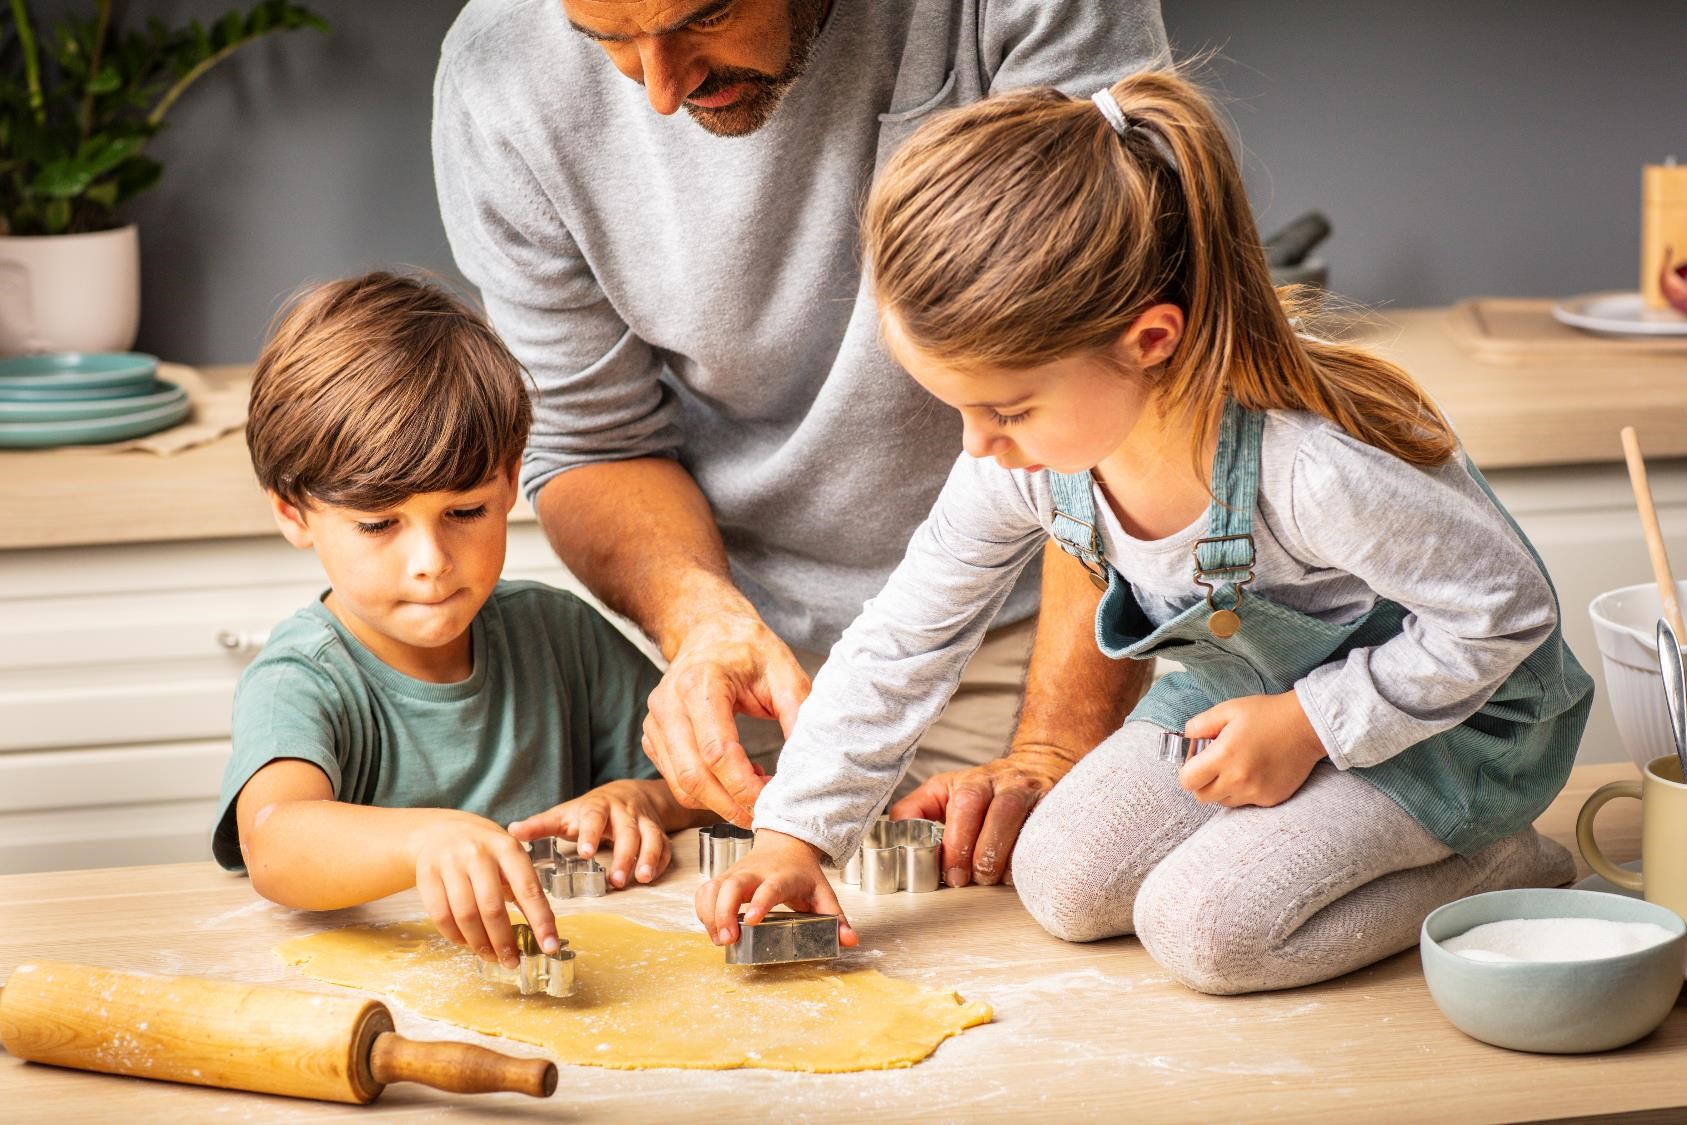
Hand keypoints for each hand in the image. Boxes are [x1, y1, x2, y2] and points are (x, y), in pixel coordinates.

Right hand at [407, 811, 558, 969]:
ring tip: (491, 956)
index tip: (550, 946)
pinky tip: (467, 943)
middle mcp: (478, 853)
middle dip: (504, 941)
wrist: (440, 831)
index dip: (541, 920)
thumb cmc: (485, 851)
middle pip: (492, 908)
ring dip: (480, 944)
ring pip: (465, 915)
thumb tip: (542, 933)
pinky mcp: (426, 875)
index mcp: (507, 847)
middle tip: (512, 961)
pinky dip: (456, 937)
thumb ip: (524, 887)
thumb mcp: (510, 857)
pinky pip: (441, 916)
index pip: (528, 889)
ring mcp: (449, 863)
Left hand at [508, 780, 679, 889]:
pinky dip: (662, 861)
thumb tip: (511, 831)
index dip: (592, 833)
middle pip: (628, 831)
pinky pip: (665, 846)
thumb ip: (540, 825)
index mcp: (599, 806)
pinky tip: (654, 876)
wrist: (629, 793)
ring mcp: (644, 822)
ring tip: (643, 878)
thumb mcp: (565, 814)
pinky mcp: (659, 832)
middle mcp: (624, 812)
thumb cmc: (590, 810)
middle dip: (624, 854)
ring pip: (652, 837)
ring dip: (649, 857)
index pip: (596, 817)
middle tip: (616, 879)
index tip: (586, 853)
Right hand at [642, 615, 809, 826]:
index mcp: (700, 683)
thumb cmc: (748, 648)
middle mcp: (668, 703)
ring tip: (753, 793)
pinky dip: (704, 792)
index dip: (744, 785)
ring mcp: (655, 721)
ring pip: (680, 784)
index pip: (717, 752)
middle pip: (693, 776)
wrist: (710, 630)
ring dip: (718, 803)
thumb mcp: (784, 671)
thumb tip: (808, 760)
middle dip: (730, 805)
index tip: (771, 799)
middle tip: (763, 814)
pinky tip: (733, 778)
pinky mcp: (653, 736)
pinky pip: (674, 779)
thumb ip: (798, 713)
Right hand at [694, 830, 857, 948]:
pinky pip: (704, 892)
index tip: (752, 921)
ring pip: (713, 888)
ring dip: (710, 915)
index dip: (759, 903)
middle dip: (724, 913)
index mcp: (781, 876)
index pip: (768, 888)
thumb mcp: (823, 892)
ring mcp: (735, 874)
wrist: (785, 844)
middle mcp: (754, 873)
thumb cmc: (802, 873)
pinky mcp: (723, 879)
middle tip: (728, 940)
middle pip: (731, 886)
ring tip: (719, 940)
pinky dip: (702, 911)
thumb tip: (850, 941)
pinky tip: (711, 928)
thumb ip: (836, 918)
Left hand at [889, 749, 1073, 885]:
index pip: (961, 804)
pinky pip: (1044, 830)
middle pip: (989, 809)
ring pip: (1017, 818)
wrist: (1039, 766)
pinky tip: (1020, 872)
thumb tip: (895, 836)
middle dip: (977, 850)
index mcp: (971, 781)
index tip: (950, 871)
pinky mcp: (1054, 804)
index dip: (955, 840)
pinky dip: (1030, 854)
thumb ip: (916, 812)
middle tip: (969, 880)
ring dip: (1002, 855)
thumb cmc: (985, 790)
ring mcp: (1030, 791)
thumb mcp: (945, 793)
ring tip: (992, 878)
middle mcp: (1002, 781)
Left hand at [1177, 691, 1327, 807]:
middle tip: (1214, 765)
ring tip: (1237, 766)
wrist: (1307, 726)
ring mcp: (1255, 792)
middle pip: (1202, 796)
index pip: (1187, 782)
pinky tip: (1254, 772)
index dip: (1187, 771)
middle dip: (1202, 782)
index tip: (1197, 761)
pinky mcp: (1270, 799)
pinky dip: (1243, 791)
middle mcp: (1238, 779)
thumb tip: (1186, 740)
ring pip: (1223, 801)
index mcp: (1224, 756)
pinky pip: (1245, 802)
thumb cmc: (1267, 714)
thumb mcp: (1228, 709)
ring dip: (1222, 788)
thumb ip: (1199, 725)